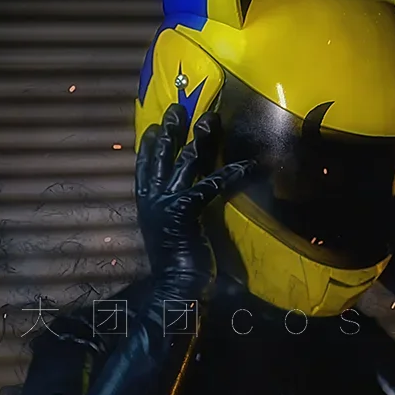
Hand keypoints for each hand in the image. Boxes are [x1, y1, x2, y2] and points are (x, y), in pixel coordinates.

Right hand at [135, 105, 253, 300]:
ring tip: (211, 118)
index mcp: (146, 203)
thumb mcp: (171, 231)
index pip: (144, 166)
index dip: (150, 145)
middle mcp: (153, 199)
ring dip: (201, 138)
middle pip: (161, 155)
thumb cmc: (177, 264)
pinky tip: (250, 164)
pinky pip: (211, 184)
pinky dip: (233, 173)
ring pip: (185, 162)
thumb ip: (175, 214)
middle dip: (171, 129)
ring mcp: (167, 203)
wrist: (176, 287)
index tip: (155, 125)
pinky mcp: (186, 211)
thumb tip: (183, 202)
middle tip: (178, 107)